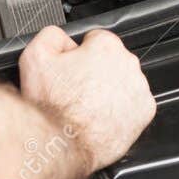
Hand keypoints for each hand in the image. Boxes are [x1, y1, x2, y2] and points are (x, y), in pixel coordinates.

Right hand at [17, 26, 155, 170]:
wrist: (61, 144)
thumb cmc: (51, 106)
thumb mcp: (35, 56)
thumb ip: (52, 35)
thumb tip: (64, 38)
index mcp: (106, 47)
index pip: (96, 40)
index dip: (80, 55)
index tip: (72, 69)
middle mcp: (128, 64)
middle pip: (111, 61)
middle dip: (96, 72)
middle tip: (76, 91)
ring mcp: (138, 90)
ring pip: (123, 83)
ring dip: (109, 91)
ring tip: (87, 107)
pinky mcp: (144, 113)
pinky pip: (134, 105)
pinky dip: (121, 110)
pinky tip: (101, 117)